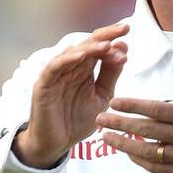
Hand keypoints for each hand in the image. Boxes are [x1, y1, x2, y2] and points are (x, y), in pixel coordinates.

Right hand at [13, 23, 129, 168]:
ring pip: (72, 53)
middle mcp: (70, 68)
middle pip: (87, 45)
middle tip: (124, 29)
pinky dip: (67, 59)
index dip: (113, 39)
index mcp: (84, 69)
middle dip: (106, 36)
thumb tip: (122, 49)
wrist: (57, 144)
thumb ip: (110, 75)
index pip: (98, 48)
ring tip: (107, 45)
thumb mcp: (101, 96)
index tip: (128, 32)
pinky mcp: (44, 85)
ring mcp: (56, 75)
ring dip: (90, 47)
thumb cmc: (76, 120)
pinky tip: (81, 55)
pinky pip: (54, 68)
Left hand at [94, 97, 172, 172]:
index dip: (133, 105)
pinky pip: (157, 168)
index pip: (157, 109)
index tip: (115, 102)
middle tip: (101, 120)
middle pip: (147, 130)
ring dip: (124, 145)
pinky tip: (128, 154)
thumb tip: (156, 110)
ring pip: (148, 151)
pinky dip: (140, 161)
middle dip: (120, 124)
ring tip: (107, 138)